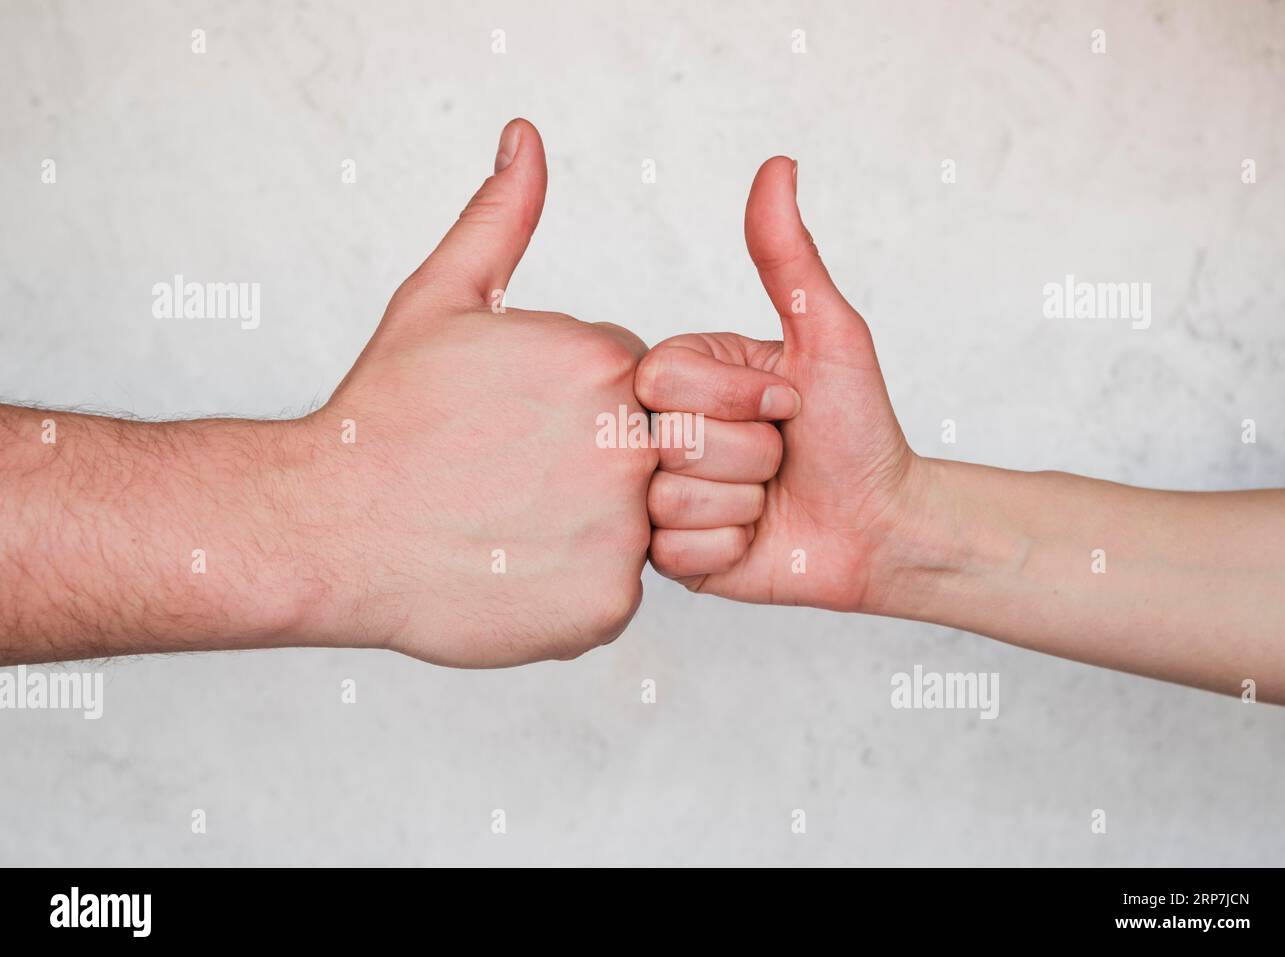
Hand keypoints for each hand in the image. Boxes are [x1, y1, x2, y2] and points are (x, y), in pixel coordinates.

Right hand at [299, 120, 656, 665]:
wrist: (328, 531)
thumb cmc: (382, 417)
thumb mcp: (441, 298)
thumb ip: (501, 218)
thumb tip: (525, 138)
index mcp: (607, 362)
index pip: (633, 381)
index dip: (568, 403)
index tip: (511, 423)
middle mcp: (633, 442)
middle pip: (643, 447)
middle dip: (586, 459)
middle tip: (509, 475)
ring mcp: (627, 529)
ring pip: (635, 520)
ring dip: (582, 521)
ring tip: (507, 518)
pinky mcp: (611, 603)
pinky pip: (612, 585)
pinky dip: (568, 580)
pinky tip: (510, 564)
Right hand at [635, 157, 920, 612]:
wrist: (881, 524)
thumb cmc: (857, 429)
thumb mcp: (827, 337)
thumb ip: (786, 258)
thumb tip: (777, 167)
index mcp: (683, 376)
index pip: (661, 379)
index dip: (733, 399)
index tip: (784, 405)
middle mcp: (658, 432)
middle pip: (667, 440)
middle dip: (747, 453)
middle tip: (779, 454)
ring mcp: (658, 496)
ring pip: (671, 500)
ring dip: (742, 502)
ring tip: (767, 496)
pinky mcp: (667, 556)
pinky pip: (675, 553)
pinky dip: (729, 548)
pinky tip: (753, 536)